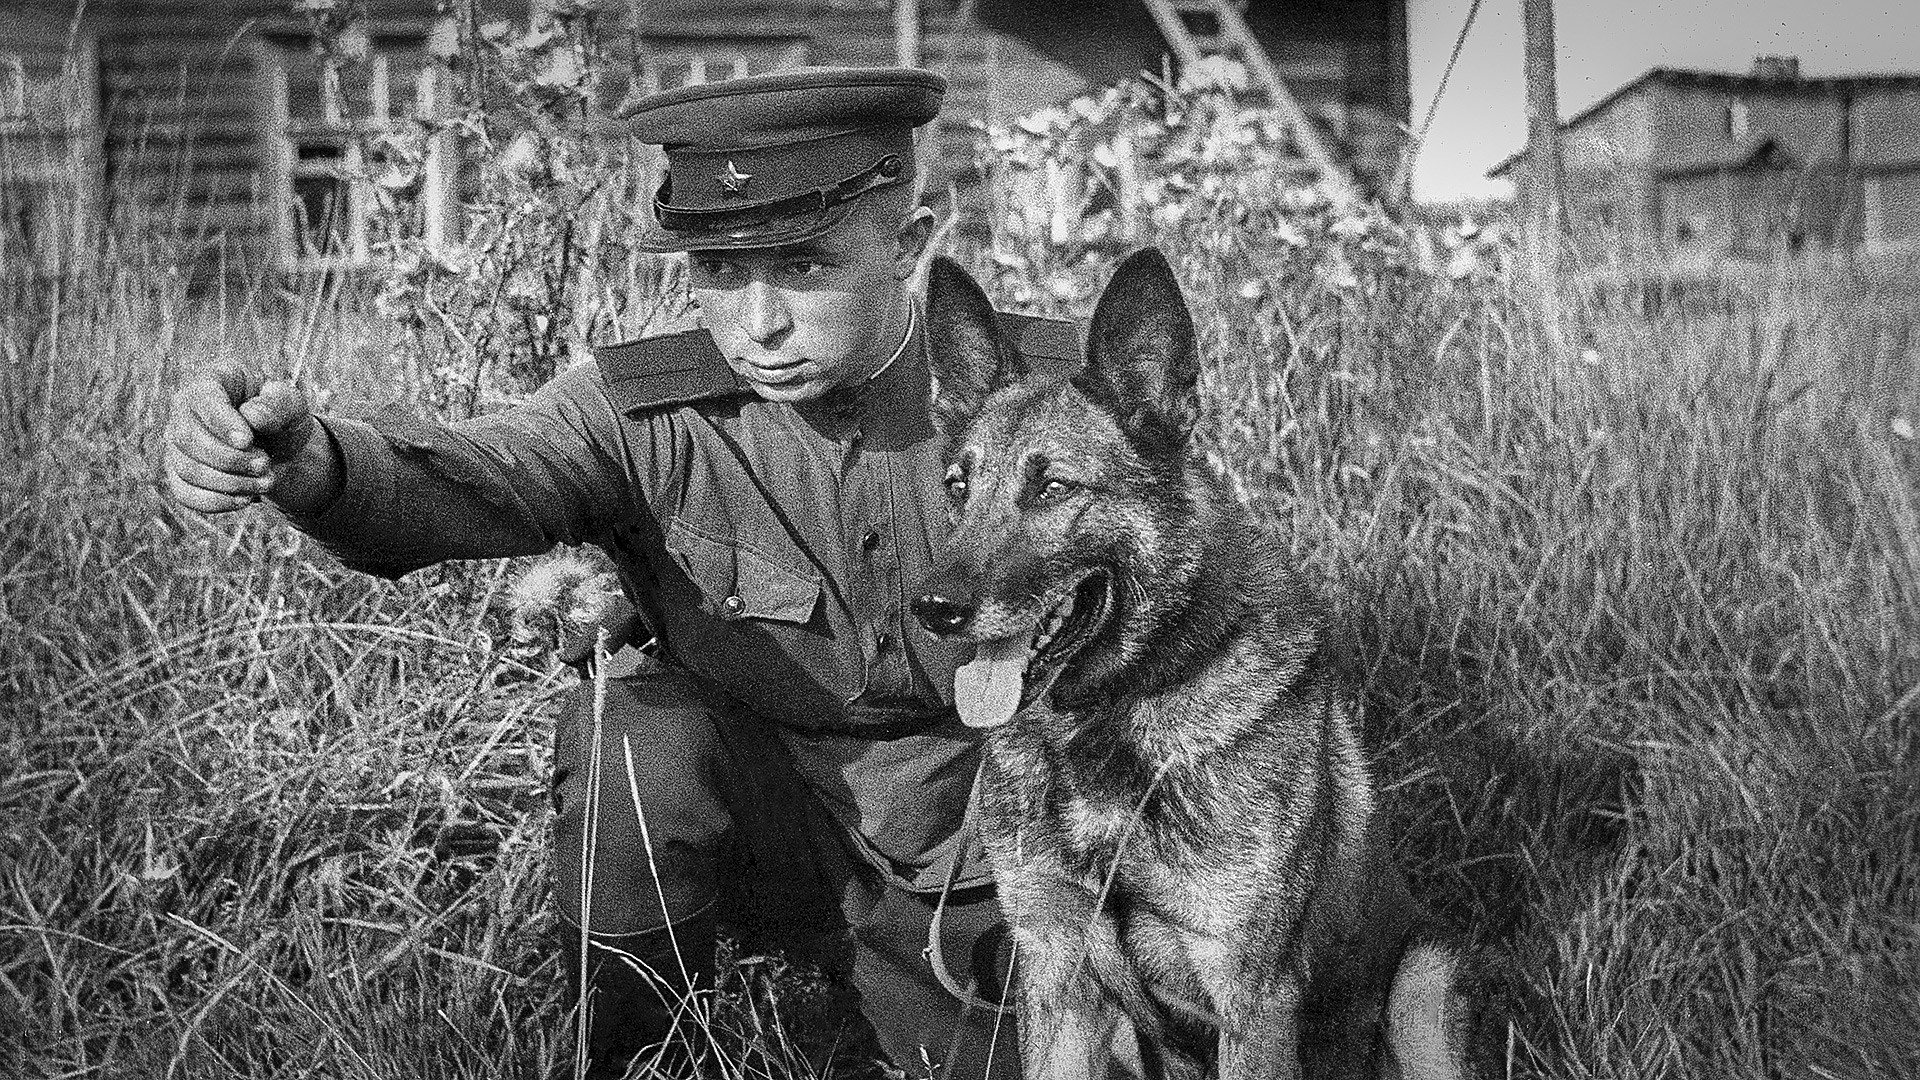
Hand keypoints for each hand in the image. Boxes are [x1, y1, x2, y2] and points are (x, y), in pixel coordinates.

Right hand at [163, 365, 340, 515]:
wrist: (280, 449)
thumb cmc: (282, 419)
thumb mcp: (292, 406)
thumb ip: (278, 404)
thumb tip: (251, 415)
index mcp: (214, 380)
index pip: (203, 399)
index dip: (222, 423)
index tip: (247, 441)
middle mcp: (185, 409)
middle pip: (187, 438)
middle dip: (230, 459)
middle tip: (266, 463)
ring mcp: (177, 443)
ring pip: (187, 469)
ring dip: (231, 483)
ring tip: (266, 481)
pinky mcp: (180, 473)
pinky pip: (185, 493)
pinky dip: (217, 501)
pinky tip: (246, 499)